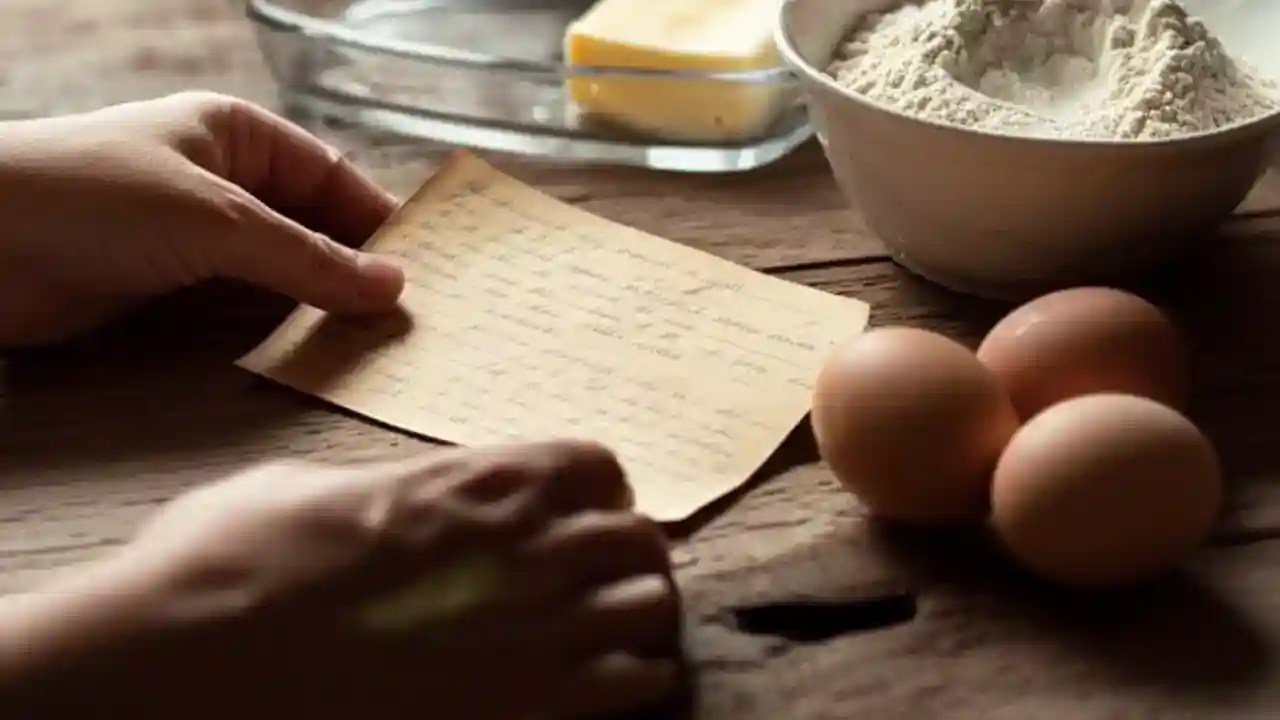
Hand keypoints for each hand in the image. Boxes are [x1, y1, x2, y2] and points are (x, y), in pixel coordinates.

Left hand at [0, 91, 404, 345]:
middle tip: (411, 316)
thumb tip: (393, 288)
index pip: (332, 177)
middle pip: (313, 226)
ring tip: (379, 340)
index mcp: (238, 135)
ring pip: (281, 269)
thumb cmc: (94, 196)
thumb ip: (308, 259)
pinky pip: (244, 305)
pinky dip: (281, 326)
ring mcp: (196, 234)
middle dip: (357, 267)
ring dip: (322, 302)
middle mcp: (223, 180)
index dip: (379, 221)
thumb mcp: (219, 220)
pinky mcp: (170, 286)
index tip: (426, 271)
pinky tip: (317, 349)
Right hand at [0, 441, 682, 718]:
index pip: (596, 464)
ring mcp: (531, 632)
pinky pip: (633, 686)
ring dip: (636, 619)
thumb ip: (372, 488)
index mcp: (471, 483)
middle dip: (626, 556)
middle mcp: (521, 549)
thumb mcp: (296, 487)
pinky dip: (631, 683)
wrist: (189, 663)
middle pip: (639, 540)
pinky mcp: (526, 709)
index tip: (573, 514)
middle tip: (596, 581)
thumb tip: (381, 503)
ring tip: (607, 636)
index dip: (594, 490)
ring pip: (651, 609)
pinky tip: (596, 688)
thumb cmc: (227, 566)